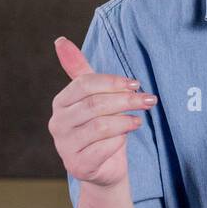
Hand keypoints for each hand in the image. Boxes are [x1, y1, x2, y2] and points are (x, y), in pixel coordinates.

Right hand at [48, 36, 157, 188]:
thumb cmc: (102, 128)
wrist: (105, 168)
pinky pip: (103, 149)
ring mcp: (65, 147)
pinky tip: (125, 138)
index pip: (85, 84)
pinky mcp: (78, 166)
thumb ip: (80, 70)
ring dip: (125, 121)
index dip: (113, 82)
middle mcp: (57, 124)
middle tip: (149, 100)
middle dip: (126, 100)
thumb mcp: (93, 96)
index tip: (136, 84)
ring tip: (139, 120)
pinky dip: (119, 141)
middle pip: (95, 105)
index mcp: (61, 103)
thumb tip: (60, 40)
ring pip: (100, 126)